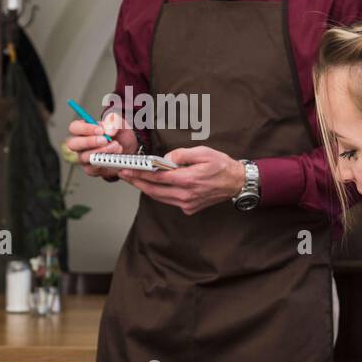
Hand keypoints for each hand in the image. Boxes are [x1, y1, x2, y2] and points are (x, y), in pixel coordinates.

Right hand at [66, 112, 138, 179]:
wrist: (128, 149)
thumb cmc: (118, 134)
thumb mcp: (119, 123)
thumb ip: (114, 122)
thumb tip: (108, 131)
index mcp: (83, 129)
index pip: (75, 127)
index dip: (85, 129)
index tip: (101, 130)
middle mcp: (80, 144)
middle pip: (72, 144)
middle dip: (89, 142)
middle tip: (105, 140)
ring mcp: (83, 157)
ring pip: (83, 157)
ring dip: (100, 152)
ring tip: (115, 147)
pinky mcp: (90, 169)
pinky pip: (92, 169)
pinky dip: (103, 163)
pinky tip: (113, 157)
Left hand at [116, 146, 246, 213]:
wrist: (236, 183)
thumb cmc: (221, 165)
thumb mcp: (203, 152)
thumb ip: (181, 154)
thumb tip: (165, 159)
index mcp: (187, 180)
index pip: (157, 177)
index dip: (139, 173)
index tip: (127, 169)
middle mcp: (185, 195)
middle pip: (154, 190)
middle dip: (136, 182)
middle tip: (124, 174)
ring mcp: (187, 204)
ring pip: (159, 197)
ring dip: (145, 188)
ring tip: (134, 179)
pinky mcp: (189, 208)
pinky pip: (169, 200)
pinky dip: (158, 193)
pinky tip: (152, 186)